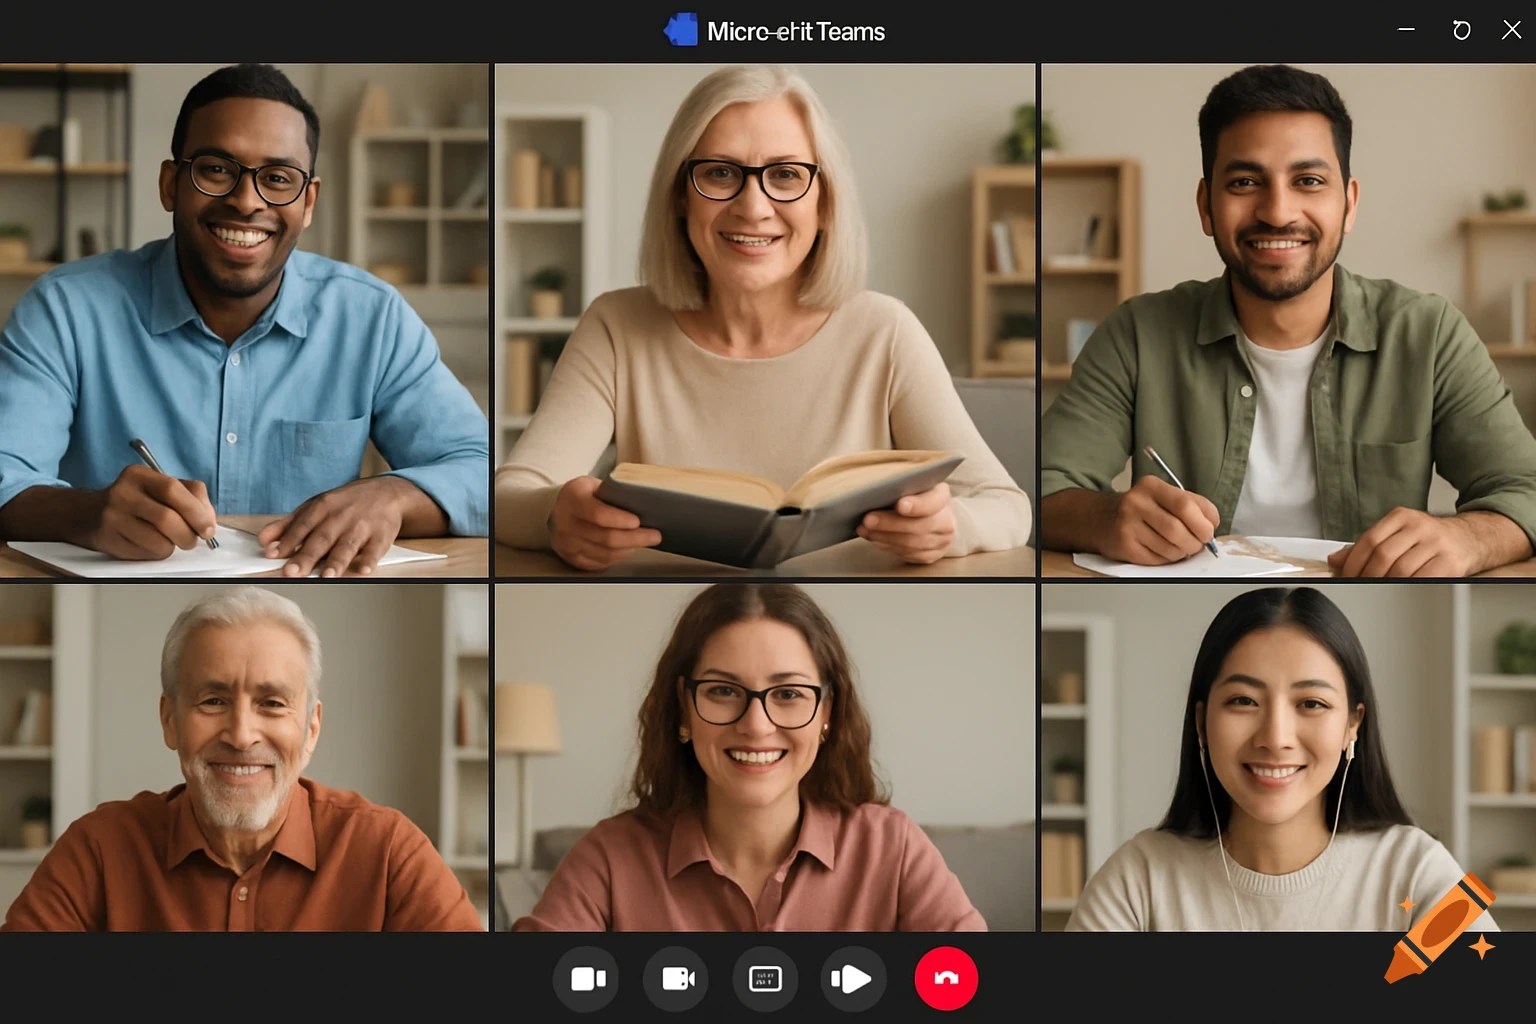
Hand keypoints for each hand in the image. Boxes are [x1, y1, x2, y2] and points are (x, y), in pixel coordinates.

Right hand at [86, 464, 218, 559]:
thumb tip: (209, 522)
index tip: (208, 528)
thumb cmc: (138, 501)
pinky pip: (145, 554)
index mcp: (139, 475)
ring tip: (170, 541)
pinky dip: (157, 553)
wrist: (89, 514)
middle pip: (167, 519)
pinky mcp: (108, 539)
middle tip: (193, 540)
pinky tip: (150, 544)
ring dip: (173, 546)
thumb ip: (192, 497)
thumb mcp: (161, 487)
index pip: (173, 490)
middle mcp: (122, 493)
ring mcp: (112, 517)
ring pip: (158, 541)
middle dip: (189, 535)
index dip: (197, 512)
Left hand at [258, 476, 414, 576]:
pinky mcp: (382, 536)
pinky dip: (371, 560)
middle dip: (306, 556)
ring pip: (347, 546)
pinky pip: (376, 550)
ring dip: (337, 561)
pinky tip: (365, 570)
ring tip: (327, 576)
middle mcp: (341, 517)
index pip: (301, 526)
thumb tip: (264, 539)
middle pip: (321, 539)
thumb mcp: (316, 506)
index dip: (287, 541)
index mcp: (322, 508)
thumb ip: (289, 523)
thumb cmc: (346, 503)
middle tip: (292, 572)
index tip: (273, 555)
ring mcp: (362, 526)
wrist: (386, 492)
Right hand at [549, 476, 662, 570]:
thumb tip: (644, 503)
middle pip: (606, 538)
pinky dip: (617, 557)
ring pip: (605, 554)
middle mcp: (566, 522)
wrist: (558, 510)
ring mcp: (567, 543)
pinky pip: (599, 563)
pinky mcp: (571, 558)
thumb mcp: (594, 485)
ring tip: (643, 541)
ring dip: (629, 549)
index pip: (598, 514)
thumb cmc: (584, 496)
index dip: (621, 520)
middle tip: (654, 536)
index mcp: (573, 498)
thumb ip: (614, 492)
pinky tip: (627, 549)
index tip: (638, 521)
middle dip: (635, 538)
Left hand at [856, 483, 956, 563]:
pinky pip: (907, 554)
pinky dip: (887, 546)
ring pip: (910, 544)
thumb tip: (877, 488)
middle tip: (867, 520)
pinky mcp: (930, 556)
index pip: (933, 502)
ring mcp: (940, 542)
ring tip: (865, 529)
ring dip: (883, 537)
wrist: (933, 516)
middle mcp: (946, 521)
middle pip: (918, 527)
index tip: (900, 505)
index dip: (917, 505)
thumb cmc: (916, 496)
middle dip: (889, 524)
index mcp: (942, 497)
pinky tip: (874, 539)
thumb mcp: (912, 484)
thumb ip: (901, 485)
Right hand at [1099, 475, 1219, 564]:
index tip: (1208, 531)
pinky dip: (1166, 559)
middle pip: (1177, 529)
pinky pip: (1156, 559)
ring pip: (1169, 548)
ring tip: (1179, 548)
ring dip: (1181, 553)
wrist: (1100, 519)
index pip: (1186, 505)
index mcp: (1152, 486)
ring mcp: (1128, 525)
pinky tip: (1162, 552)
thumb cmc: (1140, 510)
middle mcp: (1136, 502)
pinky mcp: (1124, 545)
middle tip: (1197, 545)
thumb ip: (1191, 505)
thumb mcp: (1163, 496)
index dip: (1203, 523)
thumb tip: (1211, 525)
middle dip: (1195, 542)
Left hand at [1327, 508, 1474, 576]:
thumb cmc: (1429, 539)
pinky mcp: (1450, 562)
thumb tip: (1336, 559)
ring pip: (1400, 569)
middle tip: (1360, 586)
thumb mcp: (1397, 535)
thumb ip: (1367, 546)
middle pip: (1383, 555)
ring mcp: (1437, 543)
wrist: (1471, 538)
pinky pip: (1422, 578)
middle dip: (1366, 576)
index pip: (1369, 540)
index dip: (1353, 562)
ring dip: (1385, 583)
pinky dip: (1407, 587)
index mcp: (1402, 517)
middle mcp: (1420, 526)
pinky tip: (1401, 589)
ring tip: (1378, 589)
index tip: (1345, 576)